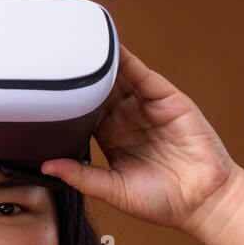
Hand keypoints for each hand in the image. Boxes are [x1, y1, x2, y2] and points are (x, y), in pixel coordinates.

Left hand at [39, 43, 237, 232]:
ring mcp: (146, 107)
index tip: (40, 89)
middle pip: (97, 90)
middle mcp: (127, 119)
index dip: (65, 101)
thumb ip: (81, 176)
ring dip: (98, 62)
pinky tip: (109, 47)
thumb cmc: (161, 201)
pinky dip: (126, 60)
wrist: (202, 201)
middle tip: (52, 57)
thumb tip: (47, 167)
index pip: (82, 113)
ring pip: (117, 78)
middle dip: (78, 76)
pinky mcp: (166, 99)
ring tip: (75, 43)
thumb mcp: (112, 191)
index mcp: (112, 138)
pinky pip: (142, 74)